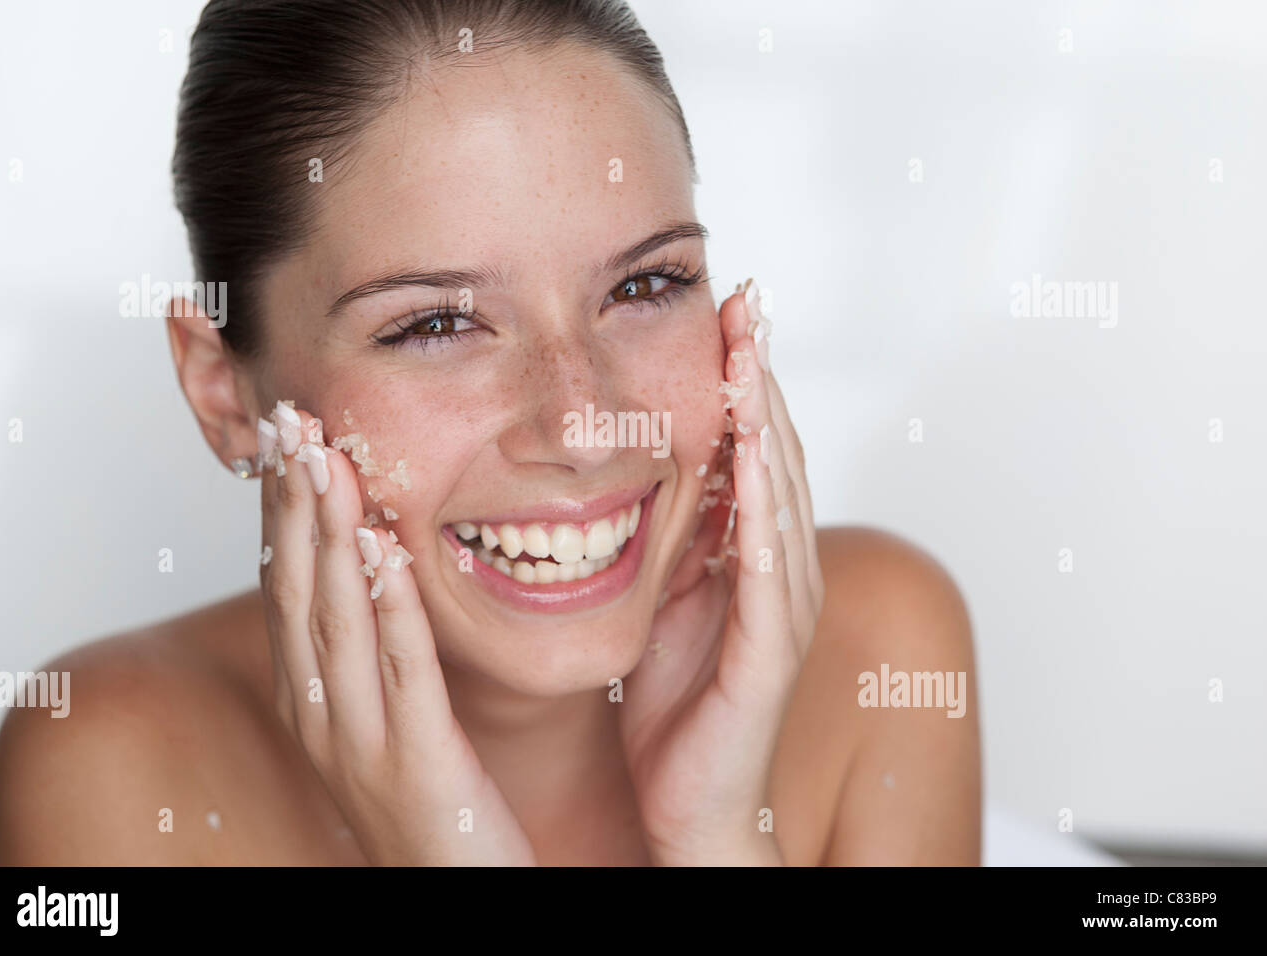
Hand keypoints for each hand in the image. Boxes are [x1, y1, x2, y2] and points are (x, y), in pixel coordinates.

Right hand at [257, 403, 535, 864]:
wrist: (460, 898)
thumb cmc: (431, 805)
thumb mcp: (388, 719)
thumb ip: (375, 651)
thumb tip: (374, 568)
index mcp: (315, 702)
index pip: (287, 589)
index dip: (281, 512)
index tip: (286, 439)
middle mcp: (324, 718)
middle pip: (298, 593)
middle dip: (293, 504)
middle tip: (292, 423)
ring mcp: (365, 743)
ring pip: (337, 623)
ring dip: (330, 536)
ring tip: (326, 462)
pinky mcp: (419, 764)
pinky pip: (403, 673)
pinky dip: (390, 607)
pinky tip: (387, 550)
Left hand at [618, 280, 824, 864]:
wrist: (693, 803)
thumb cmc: (675, 709)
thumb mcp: (665, 601)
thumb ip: (671, 539)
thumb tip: (641, 476)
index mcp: (755, 555)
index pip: (752, 449)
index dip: (741, 381)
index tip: (721, 313)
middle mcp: (784, 568)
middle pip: (774, 451)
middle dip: (758, 375)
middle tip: (743, 302)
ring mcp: (786, 604)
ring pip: (779, 490)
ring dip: (764, 417)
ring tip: (746, 348)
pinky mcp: (771, 645)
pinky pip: (769, 561)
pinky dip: (761, 502)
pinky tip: (749, 455)